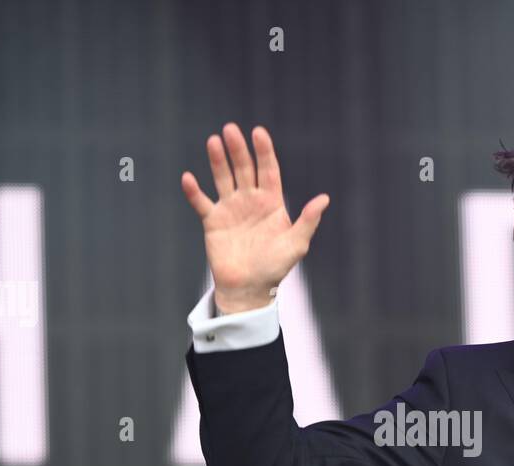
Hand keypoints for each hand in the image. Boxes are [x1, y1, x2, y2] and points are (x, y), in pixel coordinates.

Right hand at [180, 123, 329, 312]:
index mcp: (271, 202)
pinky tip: (188, 178)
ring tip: (213, 141)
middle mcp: (250, 201)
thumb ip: (308, 221)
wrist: (249, 288)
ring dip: (218, 160)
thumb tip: (324, 199)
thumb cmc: (275, 267)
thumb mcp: (296, 245)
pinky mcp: (213, 221)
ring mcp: (230, 209)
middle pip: (244, 168)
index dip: (264, 151)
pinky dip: (194, 191)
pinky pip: (201, 202)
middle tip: (230, 130)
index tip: (258, 133)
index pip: (268, 170)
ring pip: (223, 178)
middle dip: (238, 149)